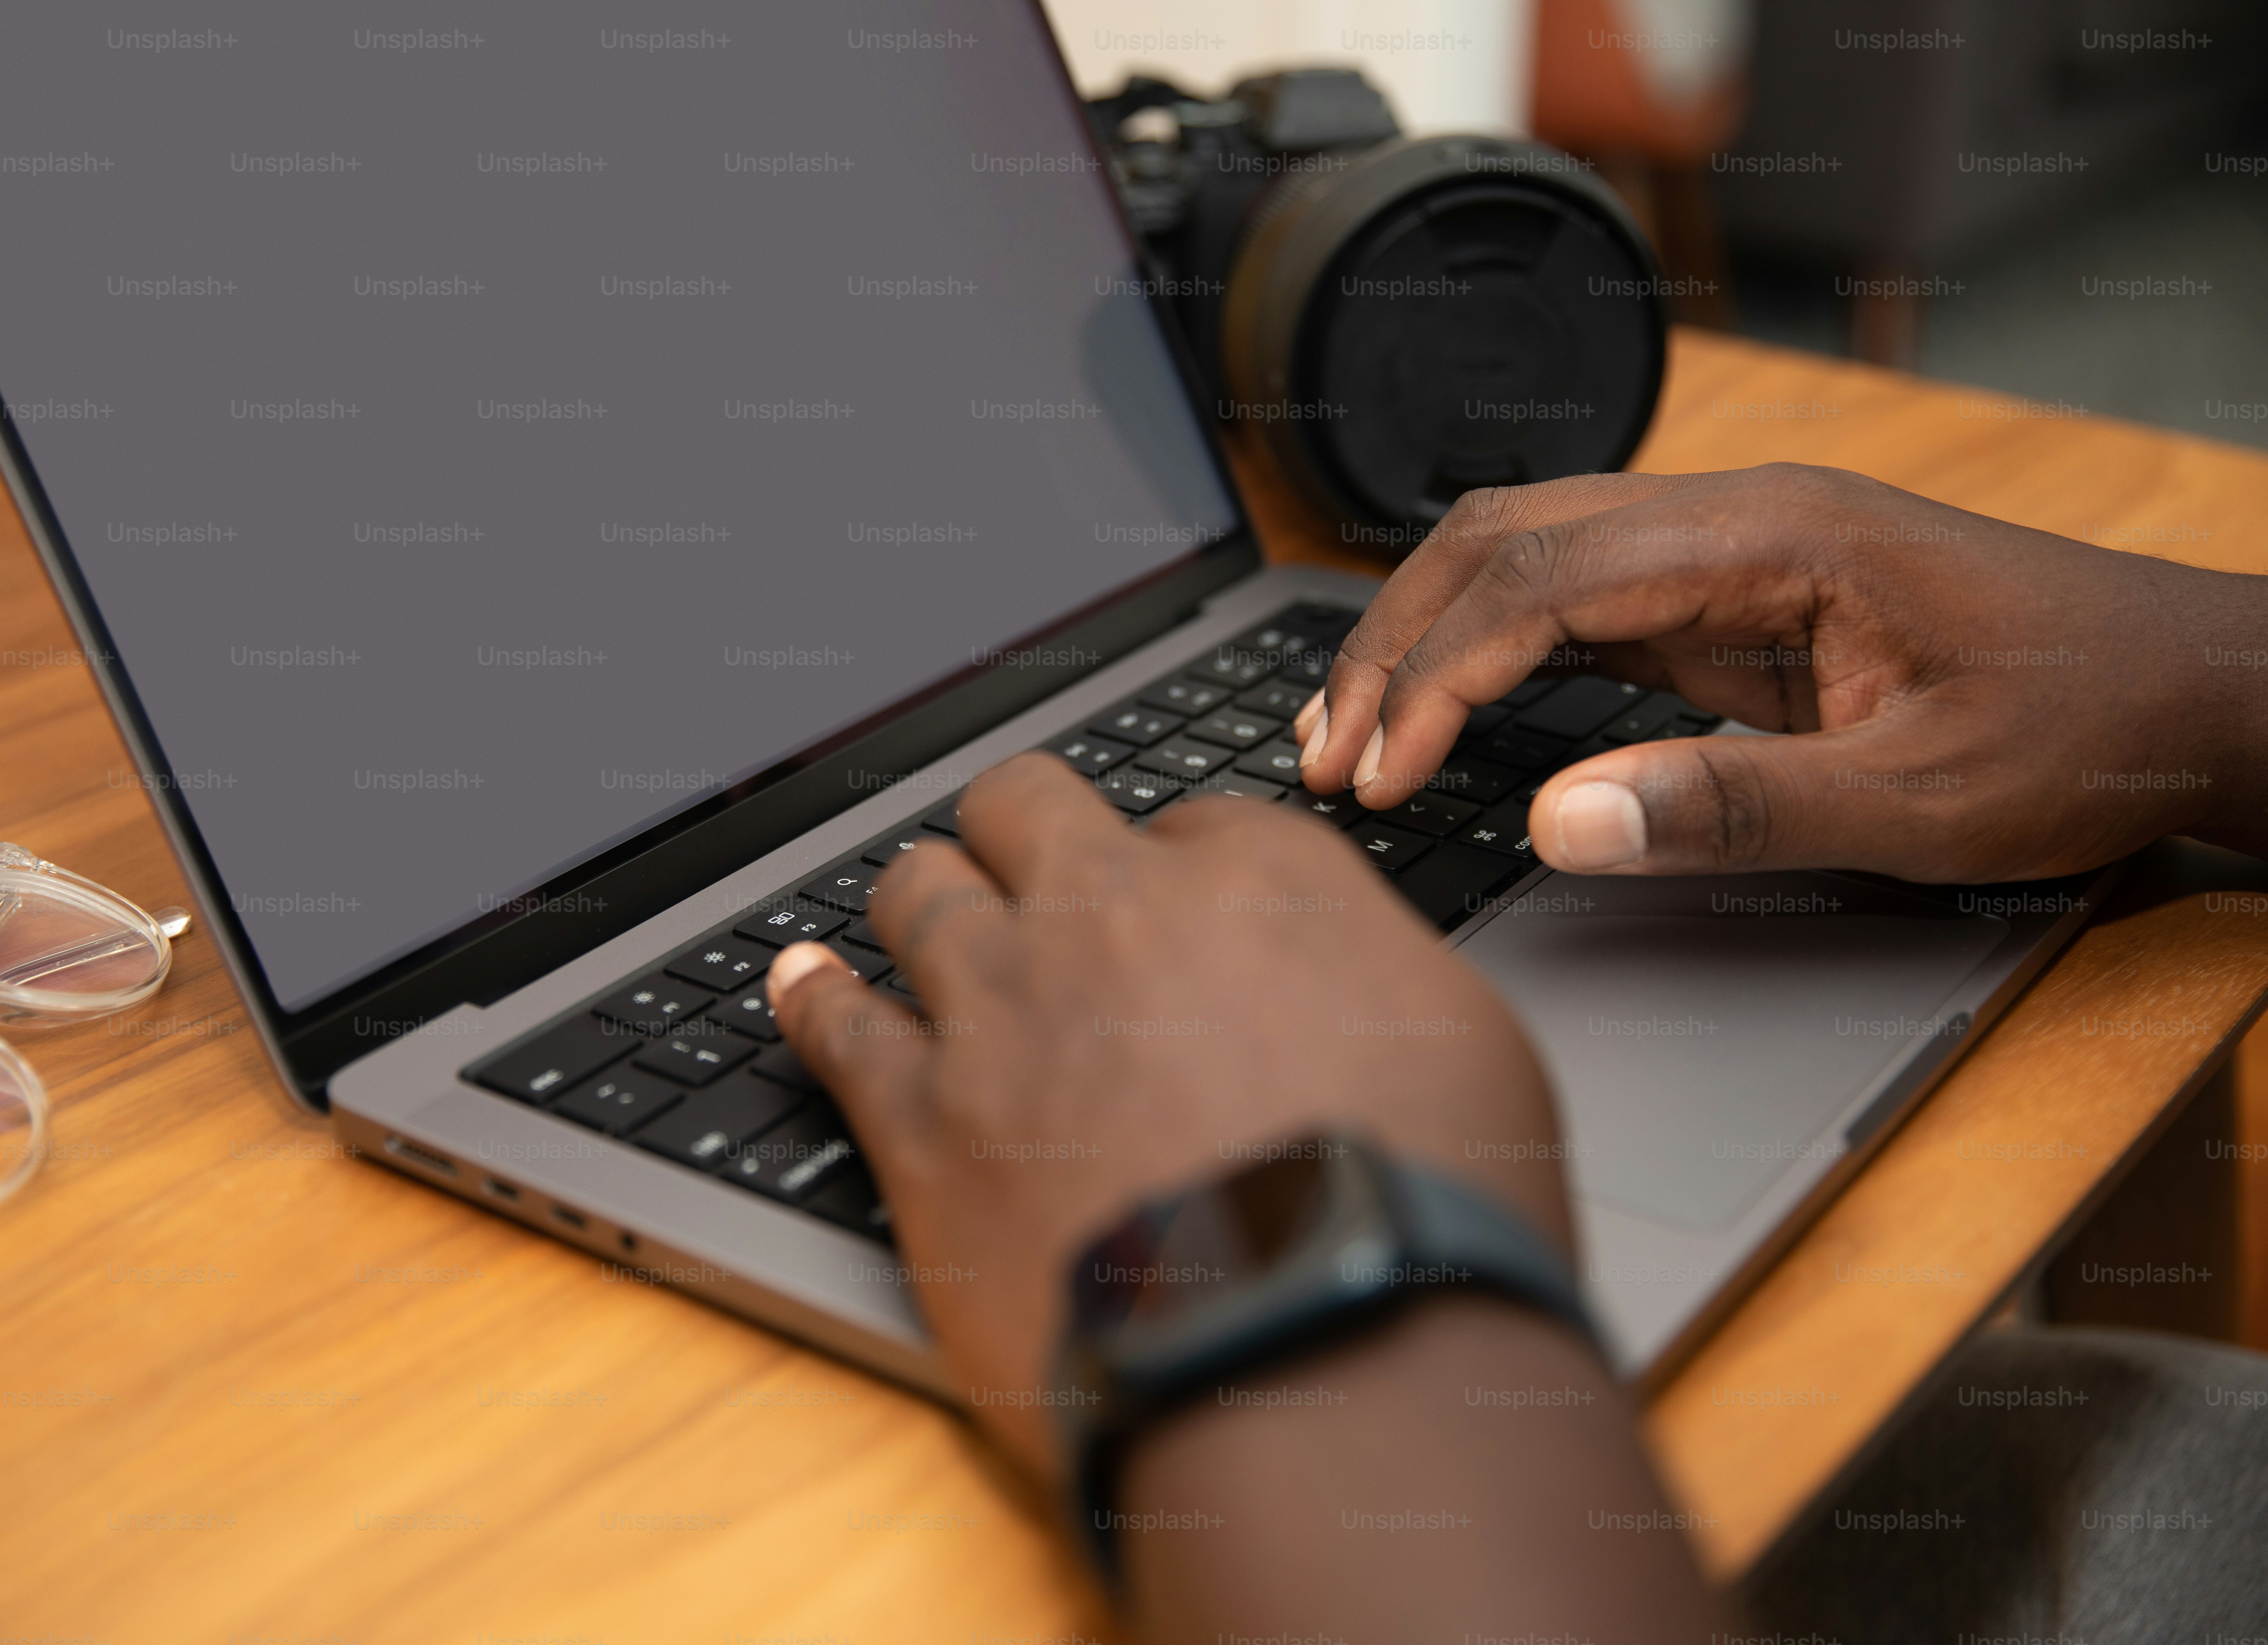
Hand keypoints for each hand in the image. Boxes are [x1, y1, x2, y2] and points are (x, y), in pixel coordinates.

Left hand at [762, 754, 1562, 1474]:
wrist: (1320, 1353)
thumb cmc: (1424, 1212)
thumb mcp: (1468, 1046)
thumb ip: (1373, 973)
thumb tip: (1335, 978)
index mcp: (1258, 880)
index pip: (1185, 818)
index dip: (1171, 865)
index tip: (1169, 911)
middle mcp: (1113, 915)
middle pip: (1024, 807)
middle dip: (1024, 833)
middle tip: (1027, 875)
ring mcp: (1003, 1013)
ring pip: (917, 891)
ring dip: (927, 900)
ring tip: (921, 915)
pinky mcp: (923, 1125)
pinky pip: (837, 1025)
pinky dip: (812, 995)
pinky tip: (799, 981)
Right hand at [1294, 464, 2267, 880]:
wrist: (2185, 693)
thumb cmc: (2077, 729)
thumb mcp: (1918, 798)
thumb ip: (1733, 806)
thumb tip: (1559, 822)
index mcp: (1771, 535)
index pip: (1543, 580)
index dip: (1440, 677)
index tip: (1378, 769)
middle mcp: (1734, 518)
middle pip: (1506, 538)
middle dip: (1398, 641)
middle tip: (1326, 752)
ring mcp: (1729, 553)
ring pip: (1526, 556)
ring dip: (1429, 637)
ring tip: (1351, 730)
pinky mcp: (1732, 600)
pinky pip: (1579, 604)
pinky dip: (1494, 656)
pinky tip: (1448, 715)